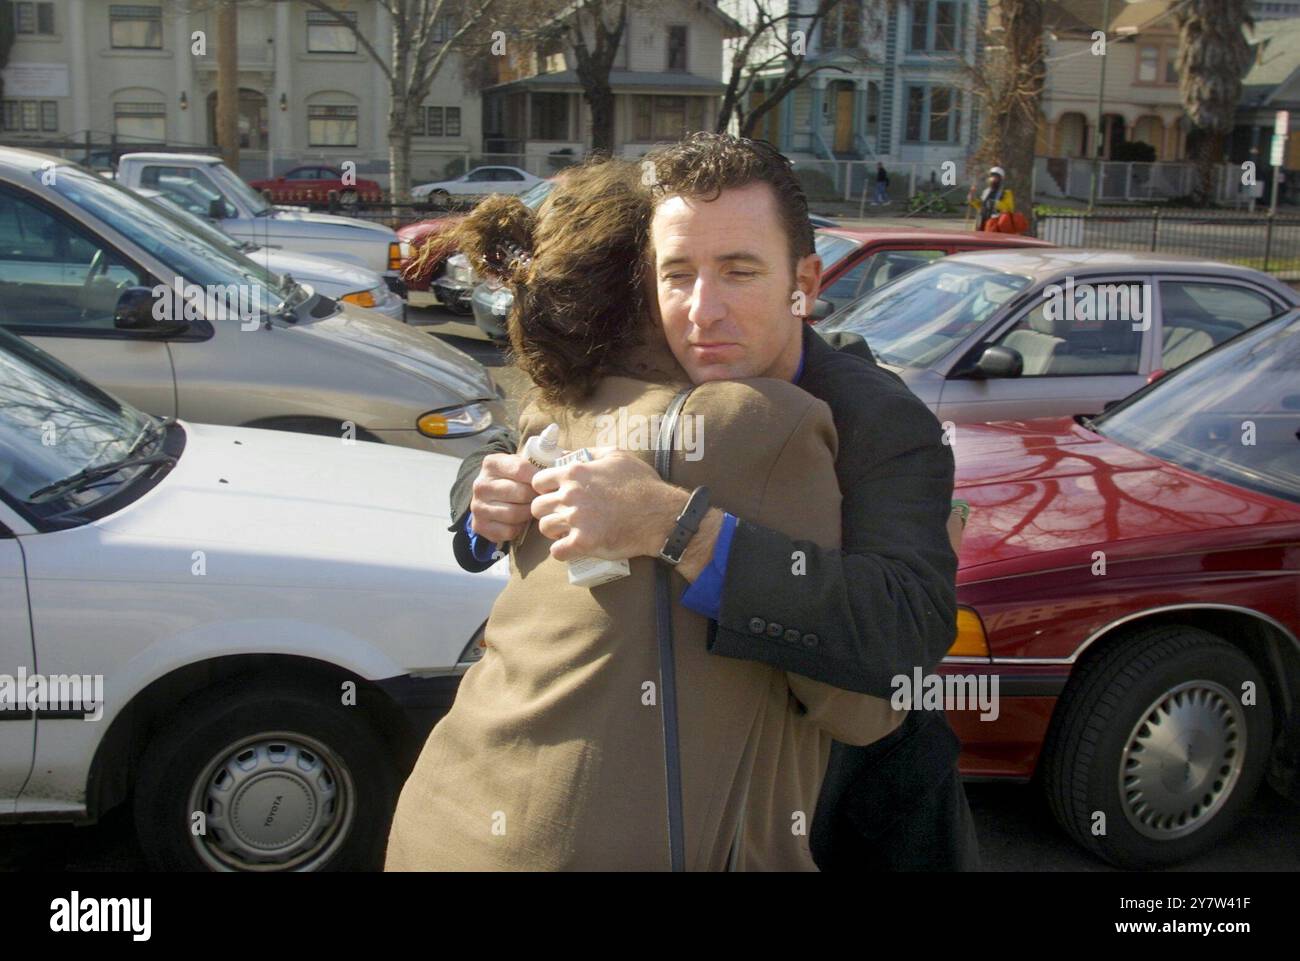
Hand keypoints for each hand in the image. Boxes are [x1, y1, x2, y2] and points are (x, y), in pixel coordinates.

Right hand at [469, 452, 538, 542]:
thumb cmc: (513, 479)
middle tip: (542, 499)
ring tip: (531, 509)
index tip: (547, 482)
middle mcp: (481, 484)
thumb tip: (566, 459)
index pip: (522, 469)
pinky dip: (518, 528)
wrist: (489, 496)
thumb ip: (539, 461)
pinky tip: (520, 521)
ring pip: (515, 514)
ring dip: (528, 514)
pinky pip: (508, 531)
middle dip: (535, 497)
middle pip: (520, 493)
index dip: (539, 478)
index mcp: (491, 464)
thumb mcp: (520, 463)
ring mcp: (478, 506)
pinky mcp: (479, 526)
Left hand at [530, 450, 682, 561]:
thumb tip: (567, 454)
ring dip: (554, 530)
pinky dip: (562, 551)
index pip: (538, 481)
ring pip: (545, 528)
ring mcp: (576, 520)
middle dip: (547, 510)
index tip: (553, 494)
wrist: (660, 514)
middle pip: (538, 506)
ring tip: (567, 530)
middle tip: (561, 514)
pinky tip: (571, 547)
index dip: (544, 488)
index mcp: (574, 473)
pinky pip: (557, 551)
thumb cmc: (641, 484)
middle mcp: (571, 495)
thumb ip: (589, 453)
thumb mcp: (617, 456)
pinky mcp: (584, 543)